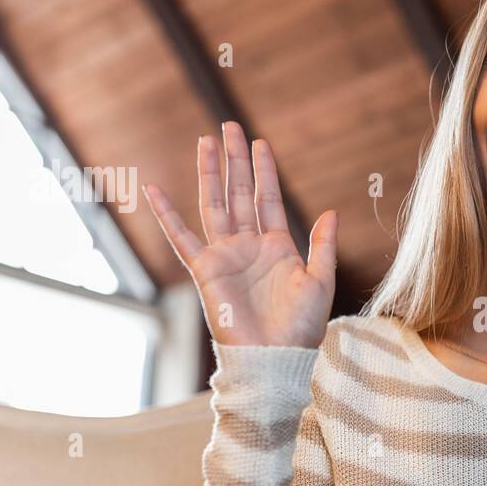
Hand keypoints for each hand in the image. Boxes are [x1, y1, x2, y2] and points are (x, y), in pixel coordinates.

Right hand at [143, 121, 337, 348]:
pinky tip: (155, 190)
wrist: (274, 357)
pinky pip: (182, 237)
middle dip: (236, 161)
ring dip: (210, 174)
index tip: (261, 143)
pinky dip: (168, 214)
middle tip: (230, 128)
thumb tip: (331, 211)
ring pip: (214, 205)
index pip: (269, 200)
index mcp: (279, 248)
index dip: (265, 172)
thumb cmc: (301, 327)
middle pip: (239, 194)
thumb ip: (324, 246)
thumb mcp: (320, 281)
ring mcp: (226, 256)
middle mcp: (250, 247)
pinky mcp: (205, 270)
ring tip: (206, 141)